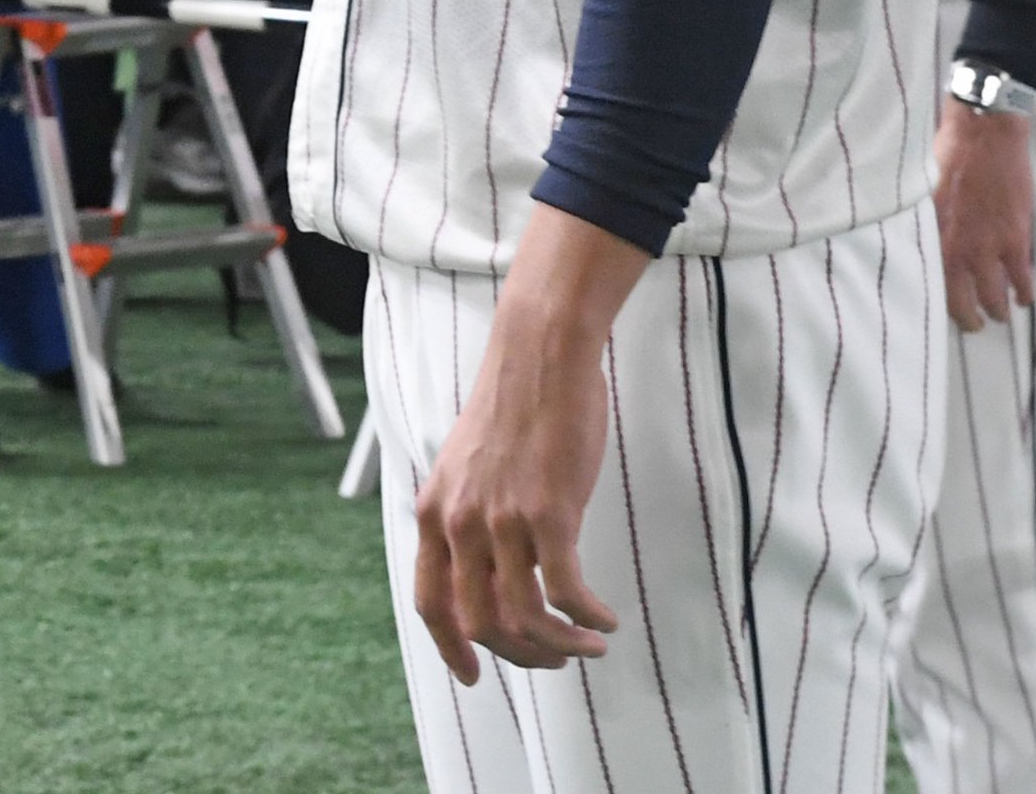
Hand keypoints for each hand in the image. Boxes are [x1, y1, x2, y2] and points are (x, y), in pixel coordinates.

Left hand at [410, 206, 643, 681]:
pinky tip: (606, 618)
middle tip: (557, 659)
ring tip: (590, 645)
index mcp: (433, 514)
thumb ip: (468, 520)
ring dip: (561, 645)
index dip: (450, 648)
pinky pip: (567, 591)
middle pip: (480, 622)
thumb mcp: (468, 470)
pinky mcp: (549, 512)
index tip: (474, 677)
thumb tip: (489, 573)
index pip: (429, 602)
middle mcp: (458, 522)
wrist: (538, 357)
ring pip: (524, 617)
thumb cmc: (512, 413)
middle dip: (521, 656)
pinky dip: (588, 618)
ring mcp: (501, 519)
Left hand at [932, 100, 1035, 333]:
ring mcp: (986, 247)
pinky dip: (1024, 293)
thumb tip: (908, 239)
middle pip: (959, 301)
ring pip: (993, 296)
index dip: (932, 303)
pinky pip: (1021, 280)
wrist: (983, 137)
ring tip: (999, 315)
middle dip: (968, 318)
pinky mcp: (1015, 240)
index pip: (925, 283)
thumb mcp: (918, 192)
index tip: (935, 312)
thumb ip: (918, 221)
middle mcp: (954, 249)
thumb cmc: (944, 156)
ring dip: (997, 310)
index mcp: (926, 236)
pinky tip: (1024, 299)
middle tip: (973, 325)